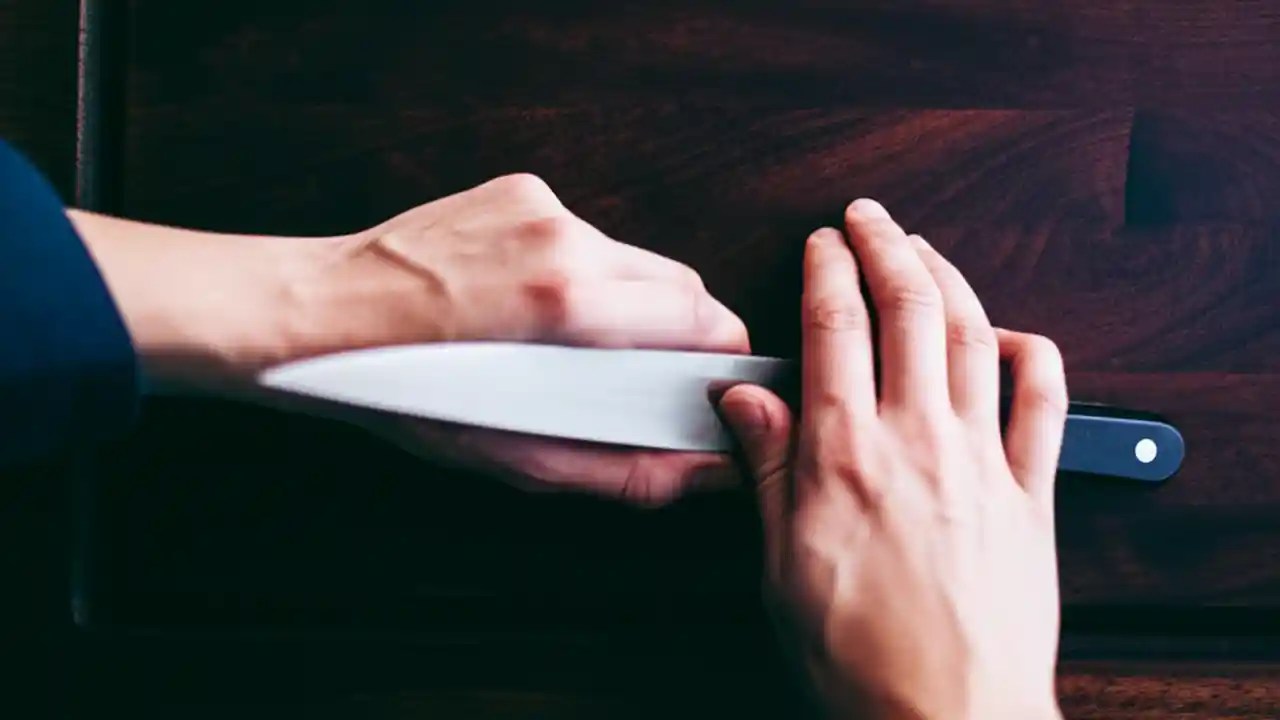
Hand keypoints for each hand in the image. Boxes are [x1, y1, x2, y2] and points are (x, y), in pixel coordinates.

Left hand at [75, 174, 749, 505]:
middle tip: (643, 377)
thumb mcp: (514, 455)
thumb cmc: (399, 389)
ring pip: (632, 258)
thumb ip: (622, 469)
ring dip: (626, 303)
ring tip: (572, 344)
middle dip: (678, 332)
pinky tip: (533, 304)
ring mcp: (541, 205)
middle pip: (679, 282)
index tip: (708, 386)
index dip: (718, 357)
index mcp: (566, 303)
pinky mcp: (519, 188)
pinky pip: (584, 236)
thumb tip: (700, 474)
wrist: (312, 311)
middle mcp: (563, 237)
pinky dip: (580, 273)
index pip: (701, 316)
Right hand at [718, 200, 1065, 717]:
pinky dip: (1035, 355)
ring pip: (974, 336)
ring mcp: (982, 462)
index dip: (829, 268)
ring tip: (928, 251)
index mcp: (845, 455)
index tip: (823, 244)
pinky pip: (1049, 403)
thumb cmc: (857, 659)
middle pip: (909, 308)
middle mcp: (918, 441)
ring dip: (951, 279)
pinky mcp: (1032, 495)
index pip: (835, 326)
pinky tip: (1016, 337)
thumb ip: (767, 469)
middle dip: (888, 245)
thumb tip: (744, 399)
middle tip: (872, 217)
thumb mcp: (779, 566)